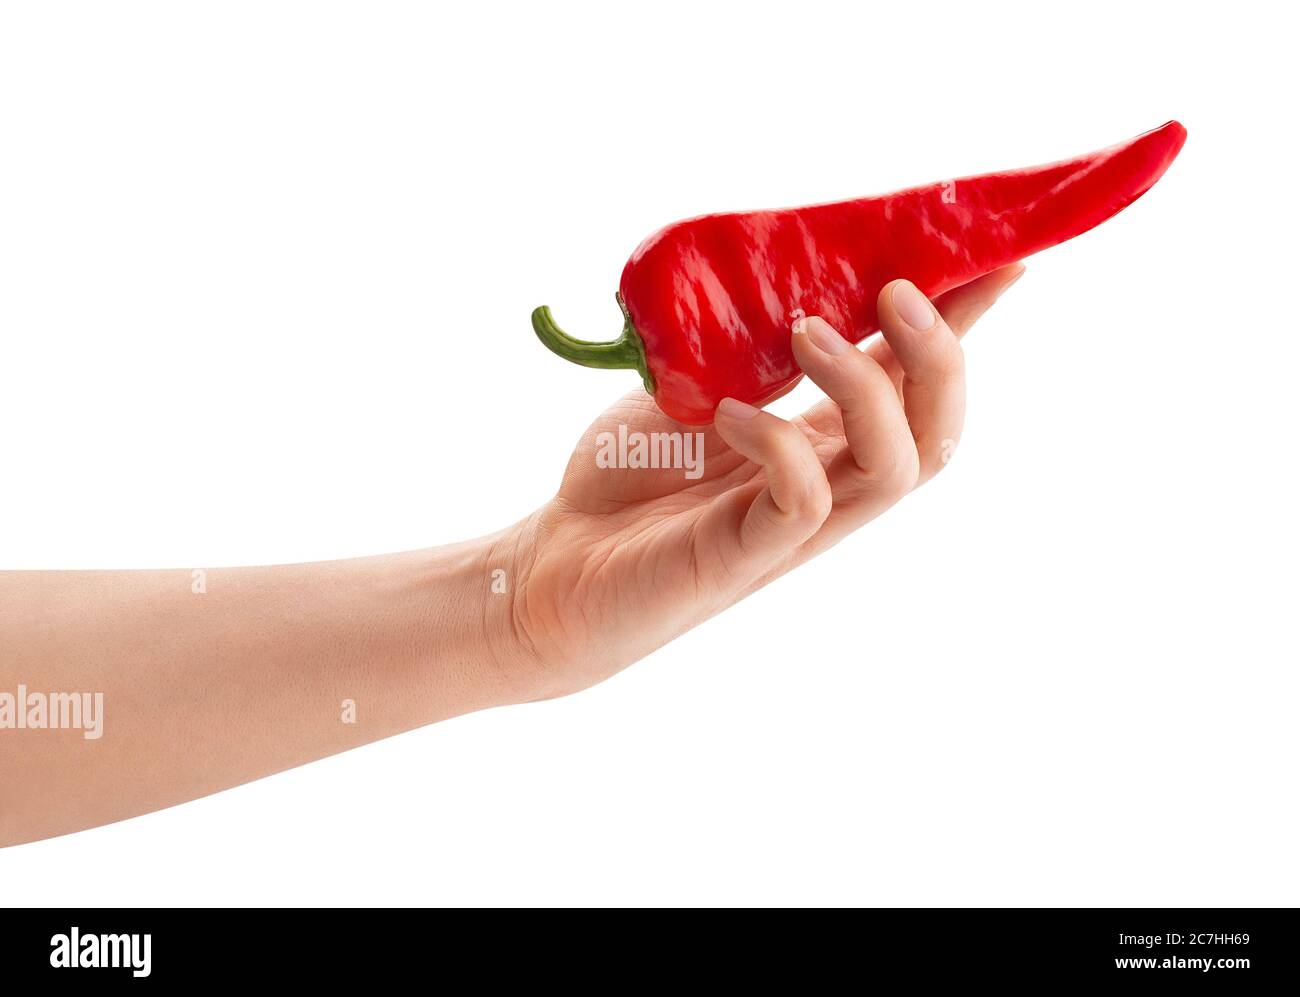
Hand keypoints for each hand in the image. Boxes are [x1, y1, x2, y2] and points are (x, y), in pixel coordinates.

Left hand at [501, 264, 1024, 699]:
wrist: (557, 562)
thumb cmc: (629, 474)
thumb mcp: (697, 386)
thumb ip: (752, 347)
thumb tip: (792, 274)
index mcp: (824, 438)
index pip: (915, 381)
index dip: (967, 323)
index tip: (1004, 256)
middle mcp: (828, 483)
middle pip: (937, 432)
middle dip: (942, 355)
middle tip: (898, 291)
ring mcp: (793, 526)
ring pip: (895, 467)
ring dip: (867, 387)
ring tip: (807, 333)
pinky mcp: (747, 555)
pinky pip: (802, 500)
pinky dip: (779, 443)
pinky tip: (727, 414)